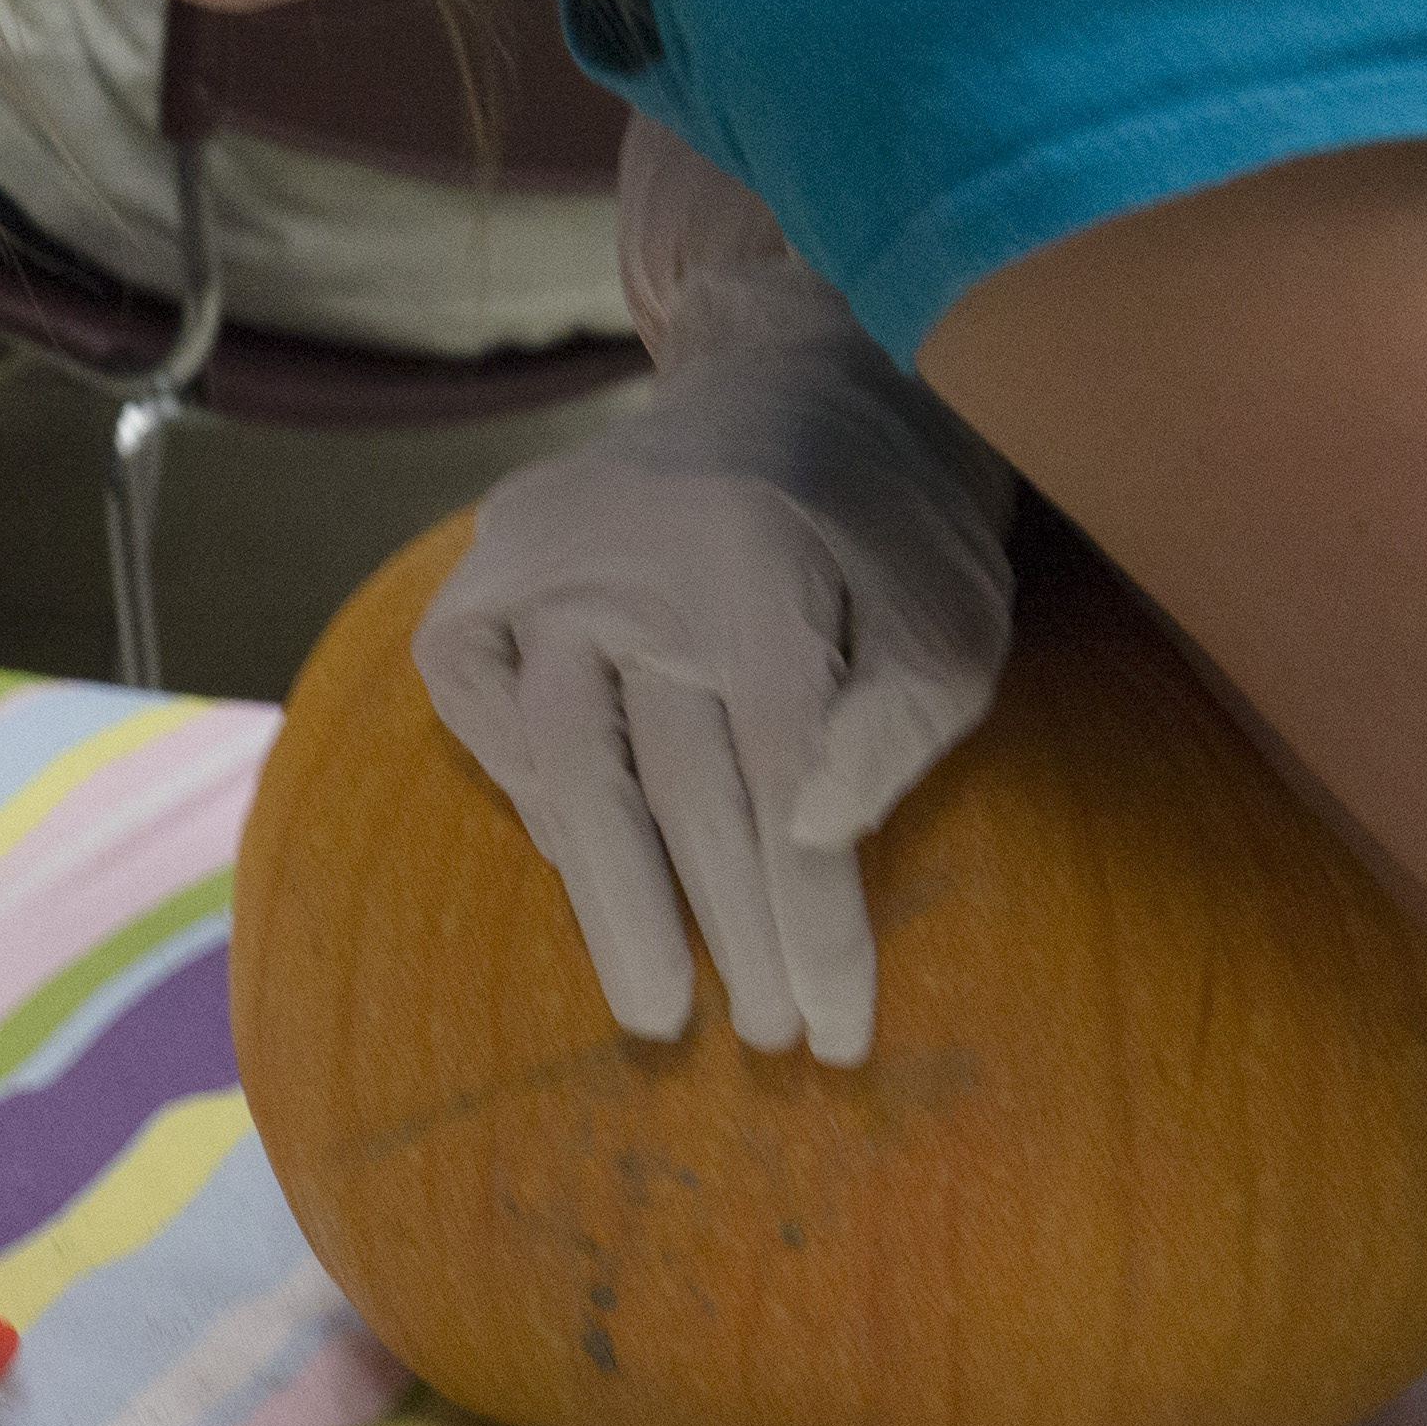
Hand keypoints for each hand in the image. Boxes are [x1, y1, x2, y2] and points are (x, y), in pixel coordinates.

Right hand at [410, 326, 1014, 1066]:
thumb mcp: (950, 609)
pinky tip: (589, 872)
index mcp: (748, 547)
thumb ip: (903, 718)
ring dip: (620, 905)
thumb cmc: (884, 521)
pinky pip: (488, 720)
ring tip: (659, 1010)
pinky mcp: (476, 584)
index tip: (839, 1027)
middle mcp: (616, 551)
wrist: (785, 387)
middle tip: (773, 1038)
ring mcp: (528, 564)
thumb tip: (815, 831)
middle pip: (674, 786)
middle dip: (733, 930)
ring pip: (569, 768)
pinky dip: (539, 805)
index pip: (777, 775)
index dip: (809, 916)